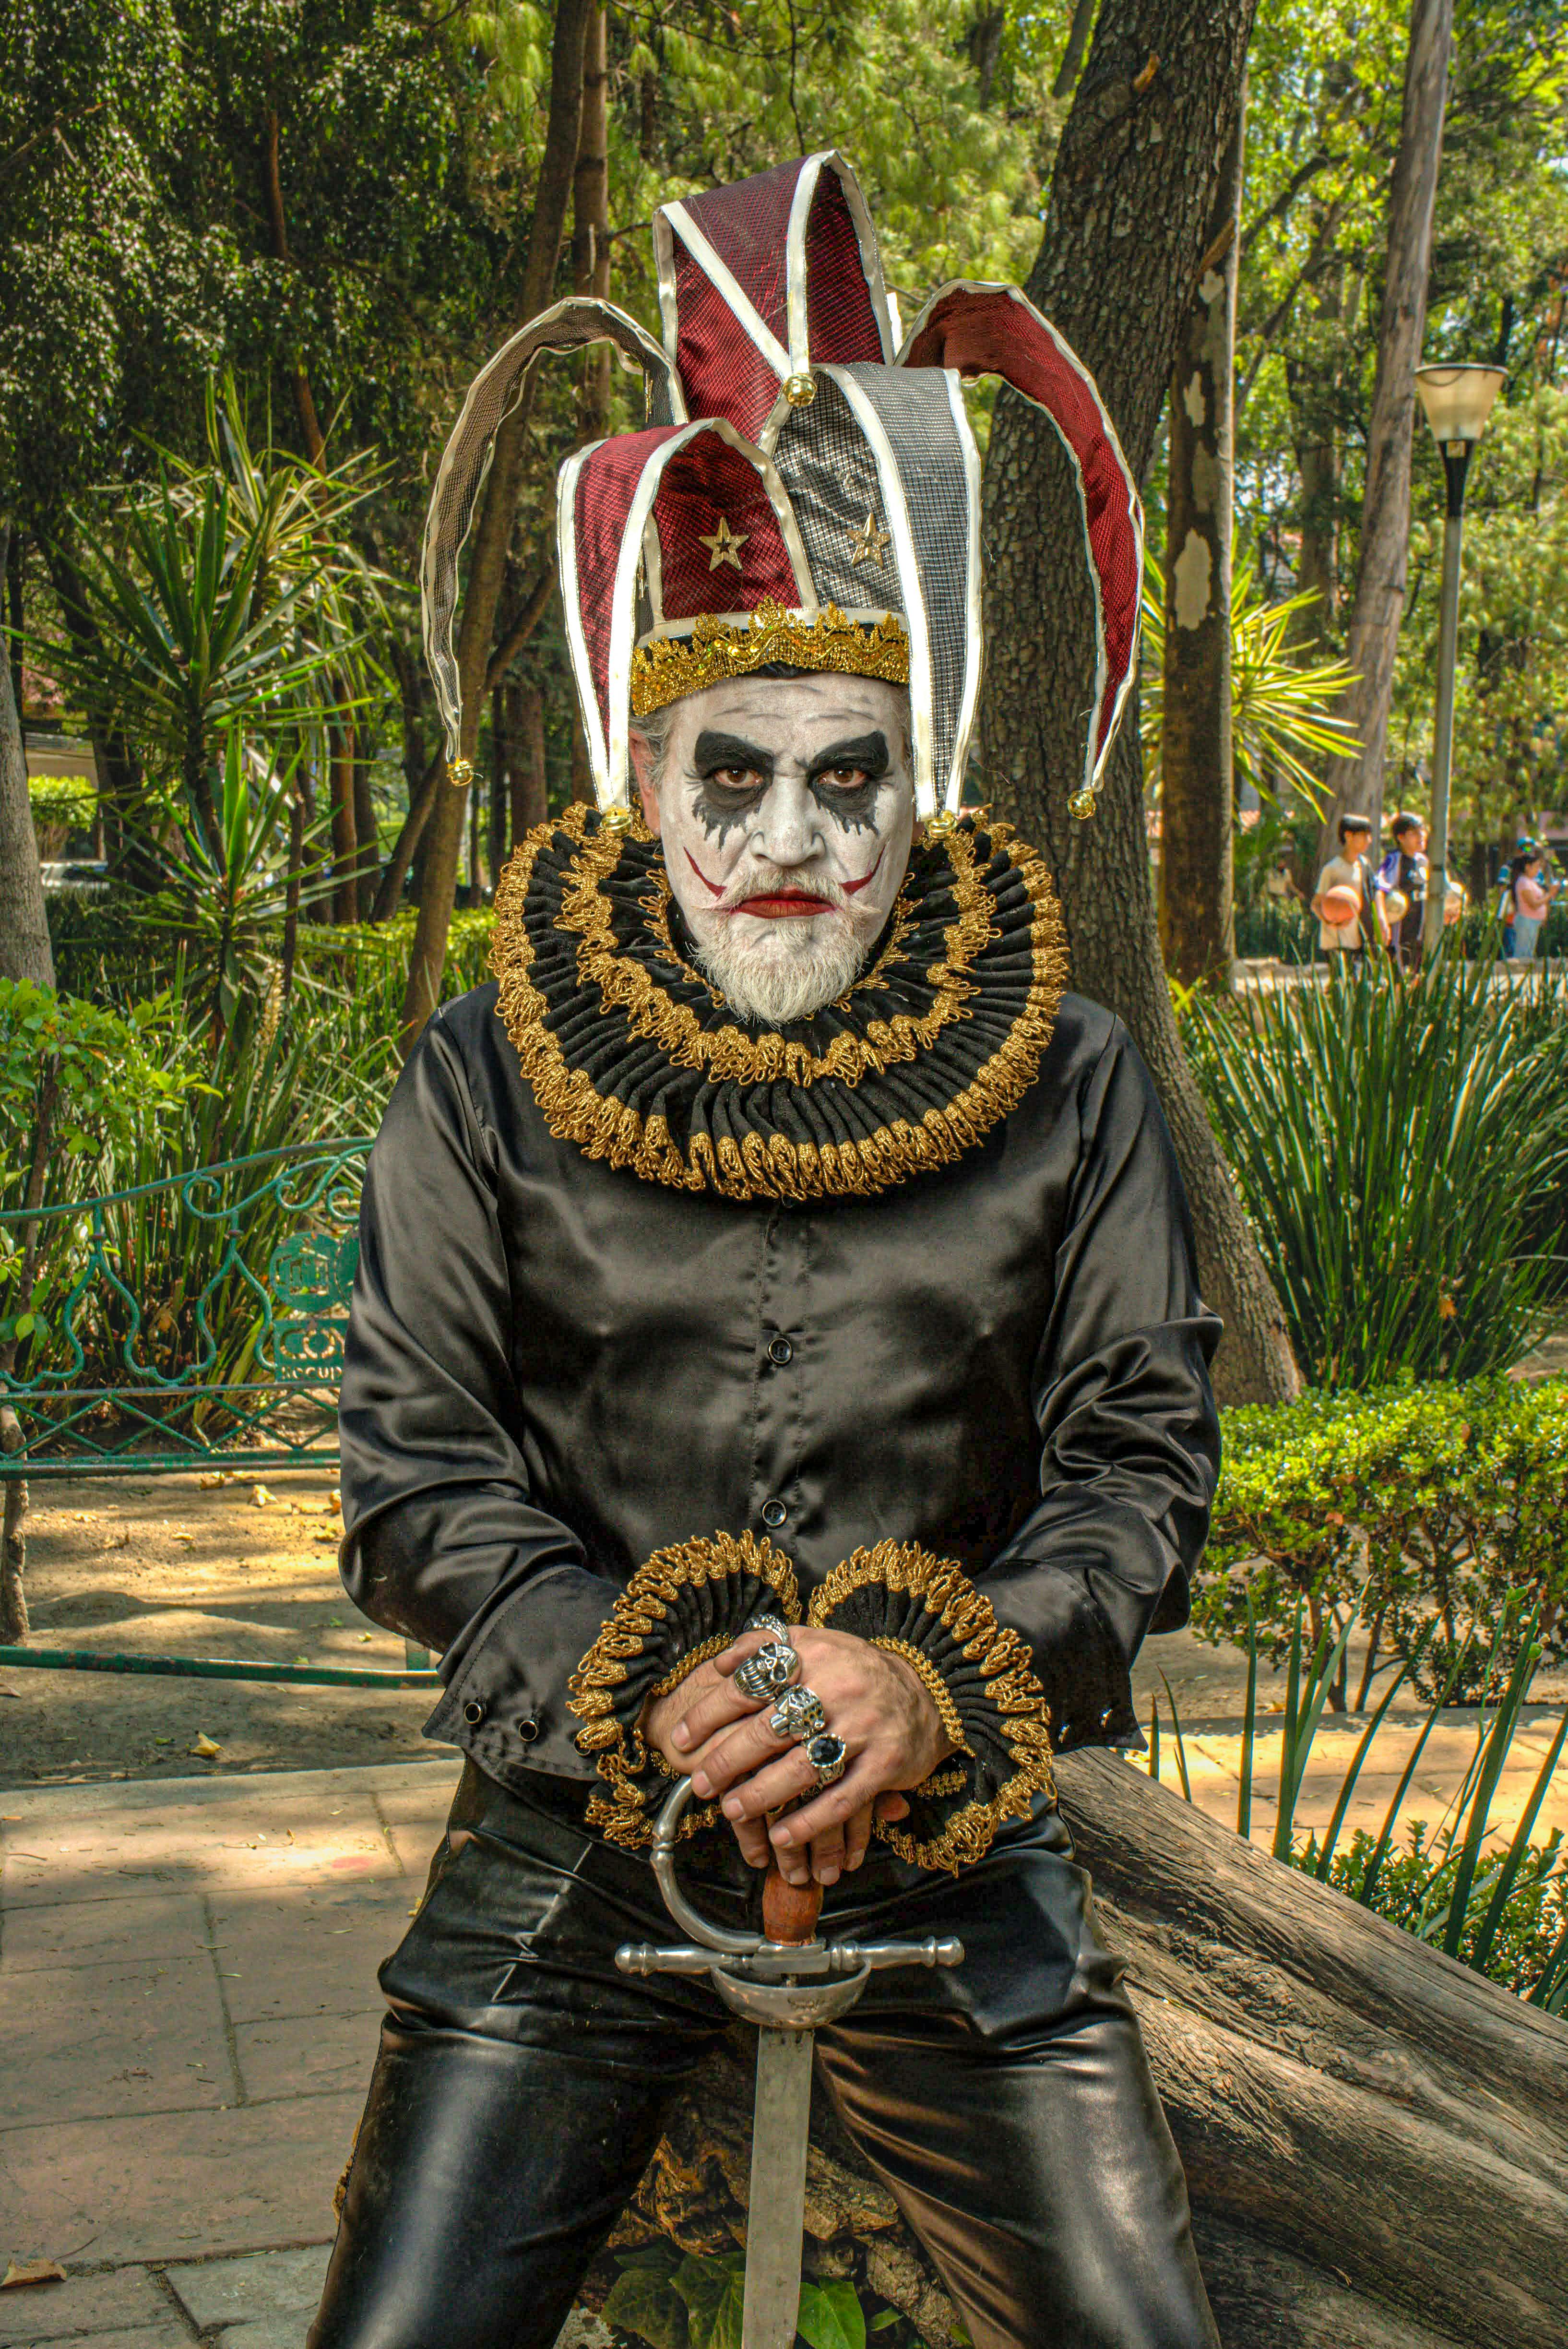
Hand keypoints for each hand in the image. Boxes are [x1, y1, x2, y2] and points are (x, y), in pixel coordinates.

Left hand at [659, 1626, 953, 1886]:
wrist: (931, 1690)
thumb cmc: (858, 1669)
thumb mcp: (816, 1642)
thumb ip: (766, 1645)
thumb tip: (720, 1662)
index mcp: (814, 1656)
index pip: (749, 1683)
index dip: (709, 1713)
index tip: (681, 1738)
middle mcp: (837, 1688)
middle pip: (769, 1729)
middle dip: (727, 1761)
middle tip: (701, 1782)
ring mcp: (863, 1728)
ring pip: (801, 1769)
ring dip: (761, 1795)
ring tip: (731, 1810)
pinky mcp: (885, 1764)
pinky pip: (840, 1800)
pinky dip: (808, 1822)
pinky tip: (781, 1836)